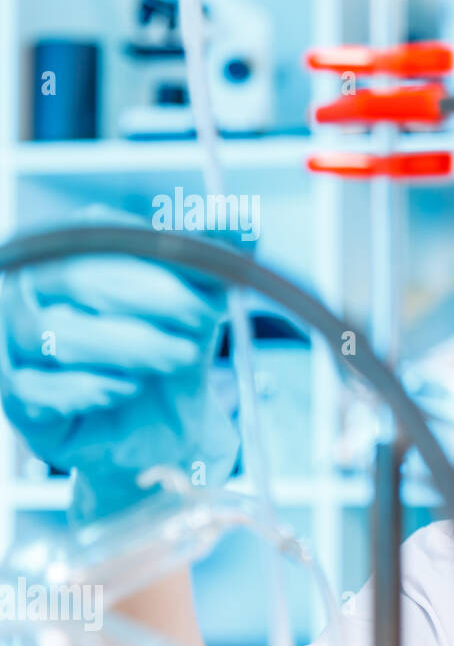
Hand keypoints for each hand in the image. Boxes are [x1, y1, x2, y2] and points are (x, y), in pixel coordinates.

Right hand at [0, 252, 238, 523]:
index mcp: (72, 246)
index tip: (217, 278)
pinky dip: (93, 391)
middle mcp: (30, 285)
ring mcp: (14, 338)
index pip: (106, 231)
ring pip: (54, 334)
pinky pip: (36, 390)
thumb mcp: (203, 299)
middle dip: (158, 301)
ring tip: (174, 360)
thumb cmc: (171, 350)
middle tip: (204, 321)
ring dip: (131, 349)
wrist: (165, 427)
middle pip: (79, 278)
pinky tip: (126, 390)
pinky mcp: (15, 393)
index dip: (165, 255)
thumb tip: (238, 218)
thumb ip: (216, 256)